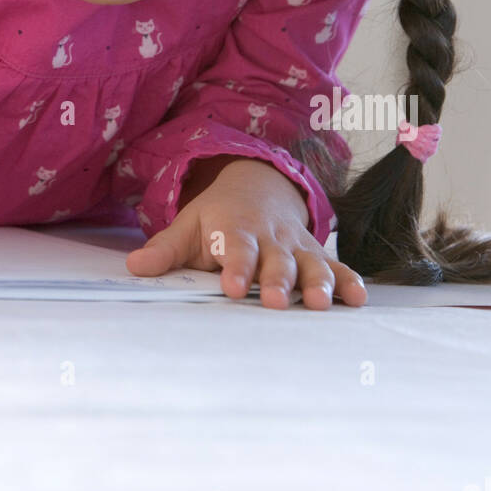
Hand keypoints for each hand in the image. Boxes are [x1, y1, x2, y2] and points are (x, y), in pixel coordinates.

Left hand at [124, 155, 366, 309]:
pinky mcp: (317, 254)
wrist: (259, 186)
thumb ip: (165, 250)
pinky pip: (336, 268)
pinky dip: (348, 282)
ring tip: (319, 304)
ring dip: (316, 283)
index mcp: (235, 229)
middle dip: (277, 280)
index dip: (236, 267)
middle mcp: (270, 238)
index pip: (235, 248)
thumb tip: (133, 266)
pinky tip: (357, 301)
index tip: (233, 288)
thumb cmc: (218, 217)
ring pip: (309, 264)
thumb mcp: (189, 226)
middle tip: (277, 302)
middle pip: (275, 260)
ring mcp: (297, 246)